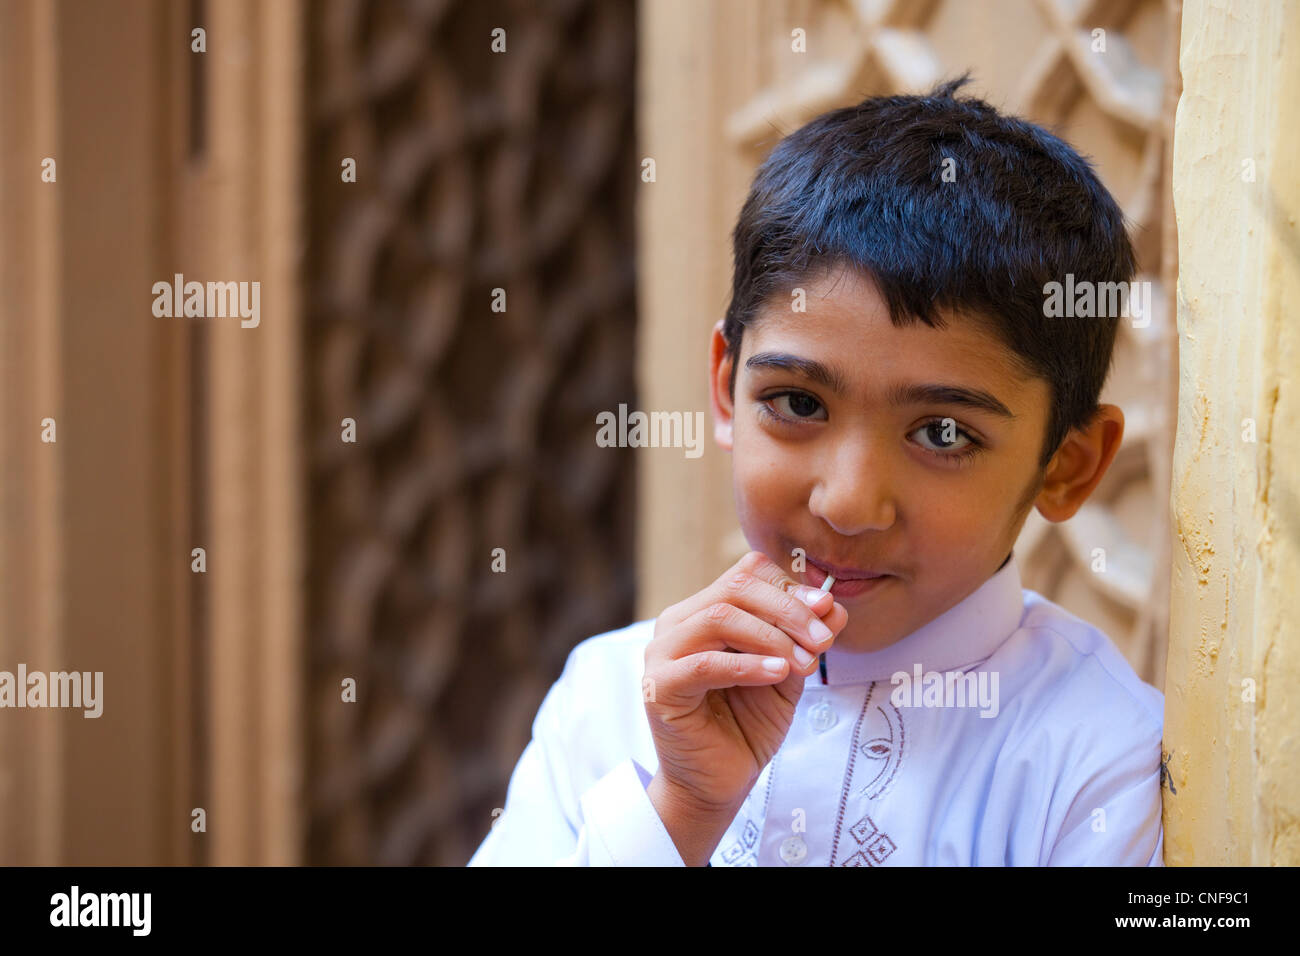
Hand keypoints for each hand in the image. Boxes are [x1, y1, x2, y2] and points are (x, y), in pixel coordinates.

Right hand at [642, 550, 846, 862]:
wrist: (718, 782)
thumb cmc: (746, 725)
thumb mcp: (786, 673)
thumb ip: (804, 638)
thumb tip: (834, 605)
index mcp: (704, 611)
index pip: (746, 575)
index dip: (789, 587)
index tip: (826, 611)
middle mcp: (678, 624)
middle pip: (736, 589)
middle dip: (788, 610)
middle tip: (822, 640)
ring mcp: (663, 653)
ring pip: (720, 618)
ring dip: (772, 637)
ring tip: (803, 662)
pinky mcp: (659, 687)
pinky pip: (705, 664)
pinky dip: (747, 664)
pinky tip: (777, 673)